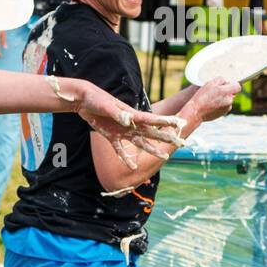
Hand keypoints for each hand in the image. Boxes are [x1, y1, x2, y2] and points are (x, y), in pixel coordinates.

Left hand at [58, 78, 186, 166]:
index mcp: (132, 114)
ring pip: (140, 142)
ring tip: (164, 157)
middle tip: (182, 143)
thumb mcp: (106, 106)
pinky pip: (120, 149)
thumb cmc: (97, 99)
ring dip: (151, 150)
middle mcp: (131, 124)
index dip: (167, 122)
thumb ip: (118, 114)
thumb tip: (128, 120)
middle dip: (166, 138)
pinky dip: (125, 158)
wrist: (84, 100)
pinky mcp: (111, 136)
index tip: (181, 123)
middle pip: (152, 132)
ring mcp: (122, 131)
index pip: (153, 119)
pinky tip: (132, 167)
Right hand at [187, 77, 239, 122]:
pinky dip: (218, 105)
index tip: (225, 84)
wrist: (195, 112)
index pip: (237, 86)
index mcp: (226, 92)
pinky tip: (210, 105)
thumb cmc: (201, 97)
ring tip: (210, 99)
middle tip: (214, 92)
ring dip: (222, 99)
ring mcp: (226, 108)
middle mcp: (229, 101)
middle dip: (225, 91)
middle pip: (231, 93)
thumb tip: (226, 82)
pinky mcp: (222, 114)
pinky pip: (223, 107)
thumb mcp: (209, 83)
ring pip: (227, 100)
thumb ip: (221, 80)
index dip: (232, 84)